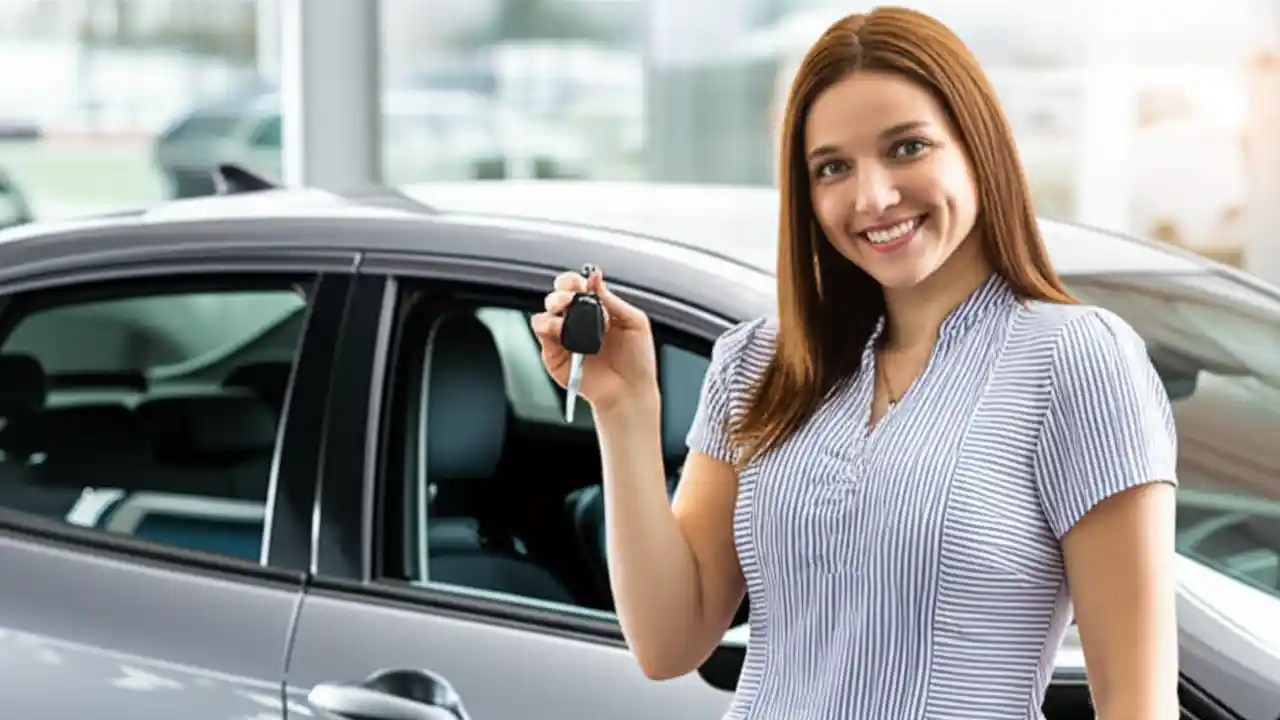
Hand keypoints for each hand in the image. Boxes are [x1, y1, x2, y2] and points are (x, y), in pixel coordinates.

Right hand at [530, 267, 657, 414]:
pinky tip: (561, 330)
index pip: (578, 287)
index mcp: (597, 310)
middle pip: (558, 295)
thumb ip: (613, 300)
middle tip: (571, 296)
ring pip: (546, 311)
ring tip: (566, 312)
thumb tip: (595, 280)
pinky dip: (547, 325)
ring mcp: (564, 337)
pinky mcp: (553, 354)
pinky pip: (541, 332)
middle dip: (562, 289)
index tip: (583, 282)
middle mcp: (578, 322)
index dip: (576, 281)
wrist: (630, 390)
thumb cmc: (637, 361)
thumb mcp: (635, 322)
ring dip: (553, 305)